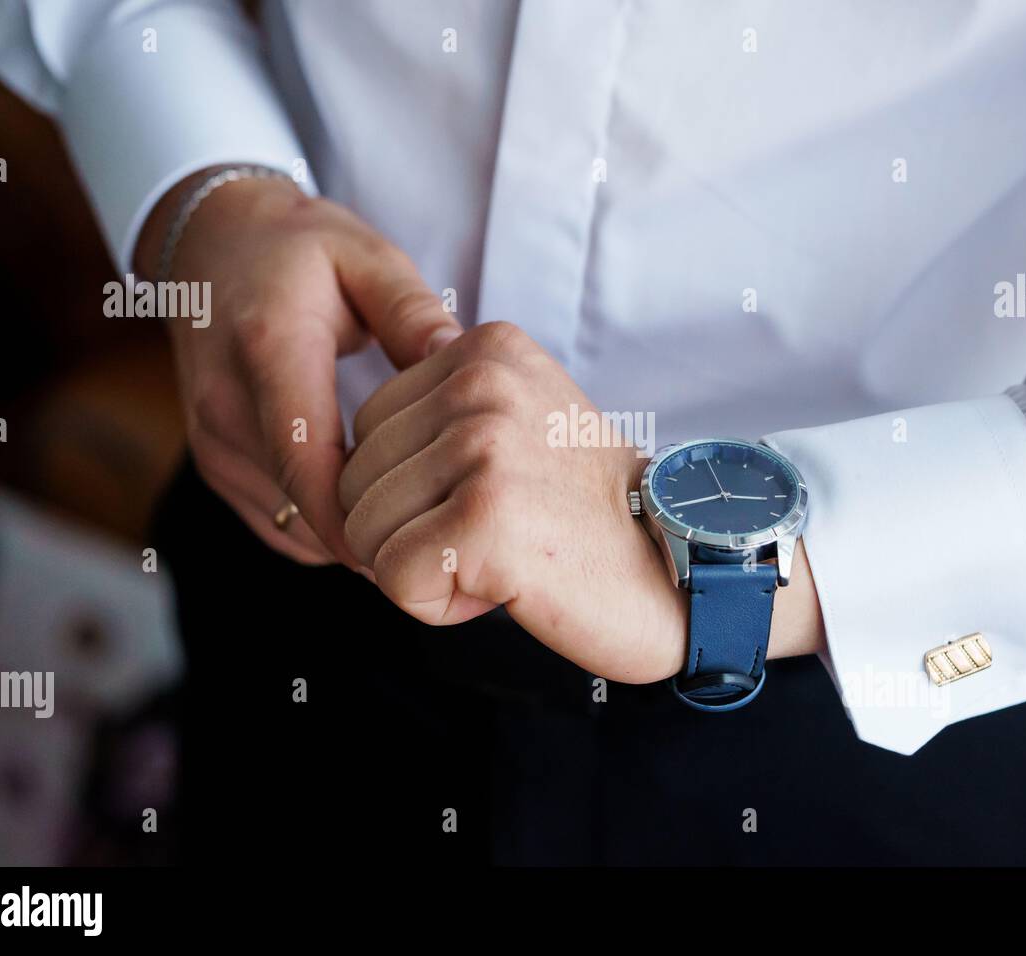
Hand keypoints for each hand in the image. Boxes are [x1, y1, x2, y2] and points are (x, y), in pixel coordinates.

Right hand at [136, 171, 461, 564]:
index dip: (363, 518)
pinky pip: (280, 527)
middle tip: (451, 530)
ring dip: (355, 533)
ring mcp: (213, 445)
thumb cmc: (295, 250)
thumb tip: (463, 366)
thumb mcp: (367, 258)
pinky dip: (328, 530)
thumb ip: (414, 314)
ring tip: (421, 515)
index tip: (426, 540)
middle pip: (305, 507)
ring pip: (294, 528)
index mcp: (268, 352)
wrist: (208, 246)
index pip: (307, 462)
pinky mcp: (215, 468)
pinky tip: (377, 506)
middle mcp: (226, 409)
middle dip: (378, 530)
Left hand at [339, 321, 686, 682]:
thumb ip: (443, 411)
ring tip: (508, 556)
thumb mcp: (523, 421)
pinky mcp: (484, 517)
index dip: (416, 489)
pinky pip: (393, 579)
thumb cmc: (591, 513)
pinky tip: (508, 586)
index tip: (498, 499)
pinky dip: (440, 605)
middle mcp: (482, 381)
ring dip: (426, 569)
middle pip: (353, 479)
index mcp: (486, 348)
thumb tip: (341, 447)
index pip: (368, 428)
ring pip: (363, 532)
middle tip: (502, 536)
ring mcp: (483, 446)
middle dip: (410, 531)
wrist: (684, 568)